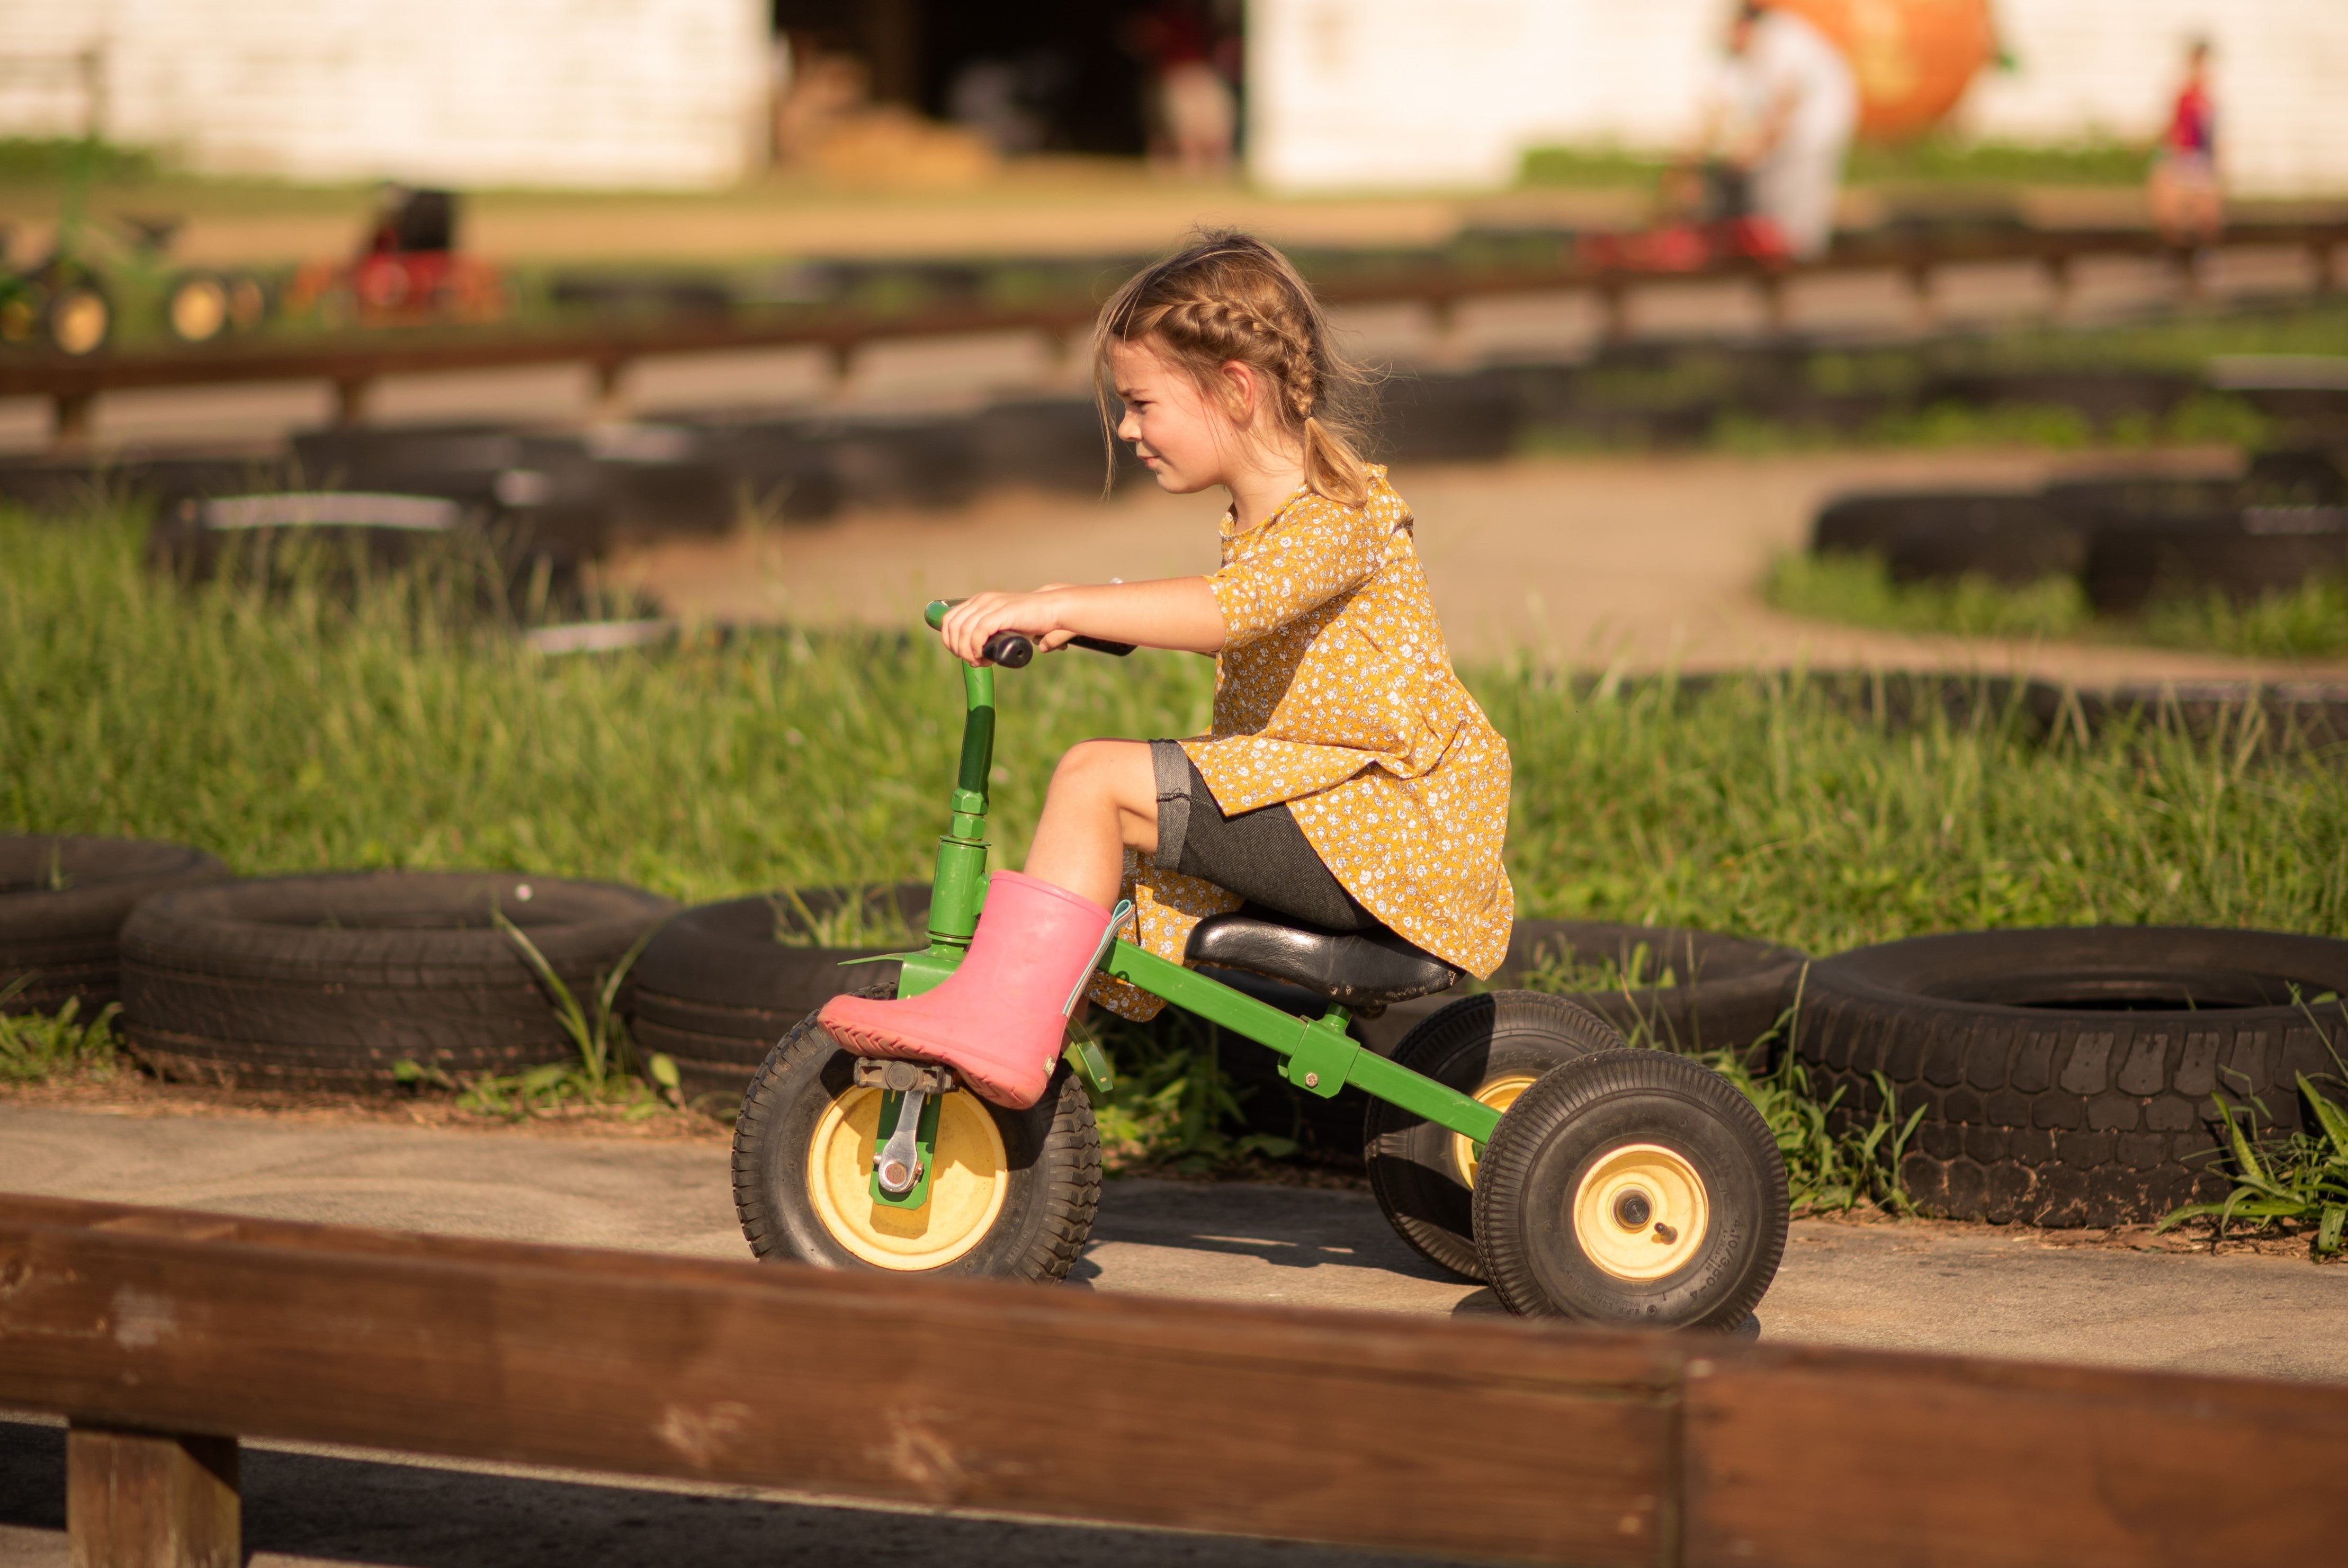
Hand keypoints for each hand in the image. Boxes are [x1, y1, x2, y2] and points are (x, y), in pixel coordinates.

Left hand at [939, 589, 1061, 664]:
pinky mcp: (1002, 612)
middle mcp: (982, 600)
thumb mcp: (1002, 626)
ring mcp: (991, 604)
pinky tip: (982, 655)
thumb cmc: (1029, 621)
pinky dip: (976, 646)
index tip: (961, 655)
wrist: (1051, 610)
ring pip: (964, 630)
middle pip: (953, 626)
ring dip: (966, 651)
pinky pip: (979, 630)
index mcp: (978, 601)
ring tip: (978, 661)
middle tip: (972, 661)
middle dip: (957, 648)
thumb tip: (976, 658)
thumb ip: (988, 635)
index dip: (950, 640)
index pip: (949, 620)